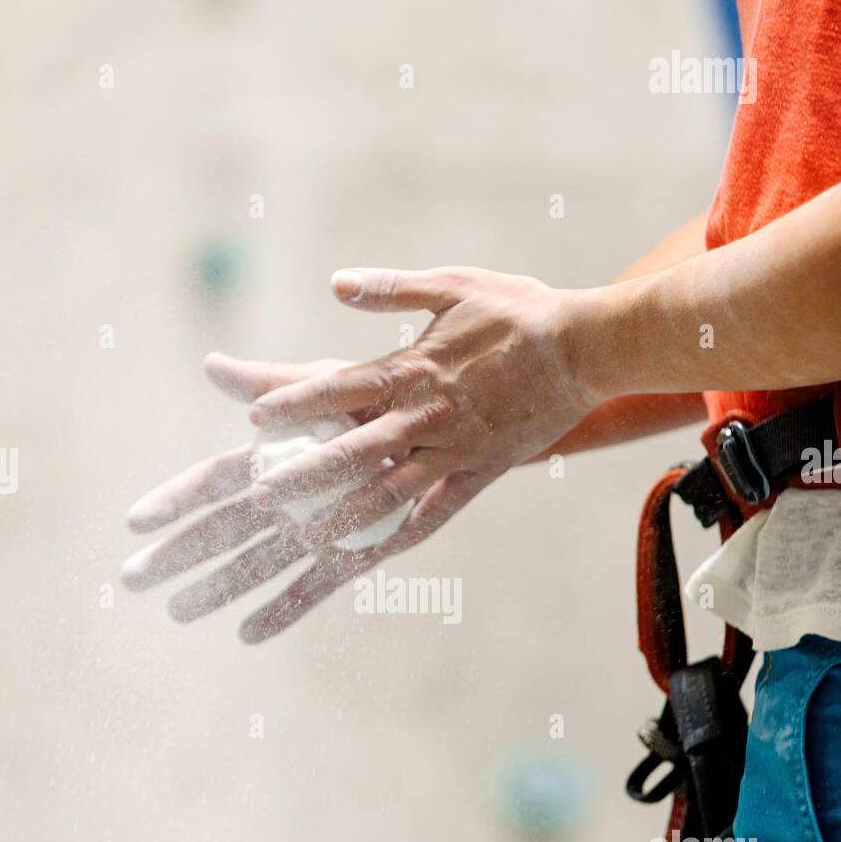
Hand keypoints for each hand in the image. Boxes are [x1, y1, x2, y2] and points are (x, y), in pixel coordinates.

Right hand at [122, 353, 462, 641]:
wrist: (440, 427)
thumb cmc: (378, 399)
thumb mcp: (325, 386)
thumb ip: (274, 385)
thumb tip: (212, 366)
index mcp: (271, 458)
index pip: (211, 484)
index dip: (174, 500)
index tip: (135, 520)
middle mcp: (285, 500)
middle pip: (221, 533)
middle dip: (177, 557)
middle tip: (132, 580)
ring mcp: (314, 530)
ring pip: (256, 567)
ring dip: (217, 590)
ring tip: (177, 613)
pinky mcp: (350, 554)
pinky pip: (314, 587)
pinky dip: (283, 610)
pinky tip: (247, 635)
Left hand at [246, 265, 593, 547]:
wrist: (584, 349)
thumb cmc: (518, 312)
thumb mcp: (453, 286)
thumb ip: (391, 290)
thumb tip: (337, 284)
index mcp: (412, 370)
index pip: (341, 388)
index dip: (296, 404)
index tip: (256, 417)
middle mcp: (425, 416)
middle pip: (353, 449)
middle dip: (304, 472)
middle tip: (261, 493)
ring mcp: (453, 451)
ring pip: (388, 490)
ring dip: (344, 513)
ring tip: (306, 536)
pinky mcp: (480, 473)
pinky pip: (437, 513)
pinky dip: (405, 535)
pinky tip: (376, 557)